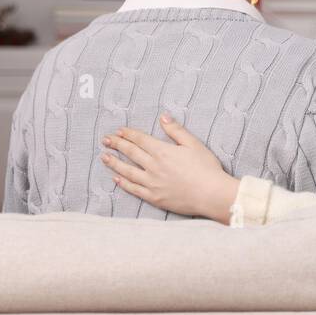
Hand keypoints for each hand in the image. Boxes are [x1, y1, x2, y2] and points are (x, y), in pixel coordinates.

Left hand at [100, 115, 239, 222]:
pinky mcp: (154, 197)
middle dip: (117, 144)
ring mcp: (152, 183)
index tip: (119, 131)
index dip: (129, 134)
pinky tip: (116, 179)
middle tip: (105, 140)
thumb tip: (163, 117)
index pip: (140, 140)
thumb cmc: (206, 168)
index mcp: (163, 151)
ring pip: (128, 171)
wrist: (211, 194)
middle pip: (131, 153)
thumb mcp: (194, 144)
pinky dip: (124, 183)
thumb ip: (176, 130)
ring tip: (104, 157)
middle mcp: (153, 166)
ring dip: (115, 163)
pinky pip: (134, 189)